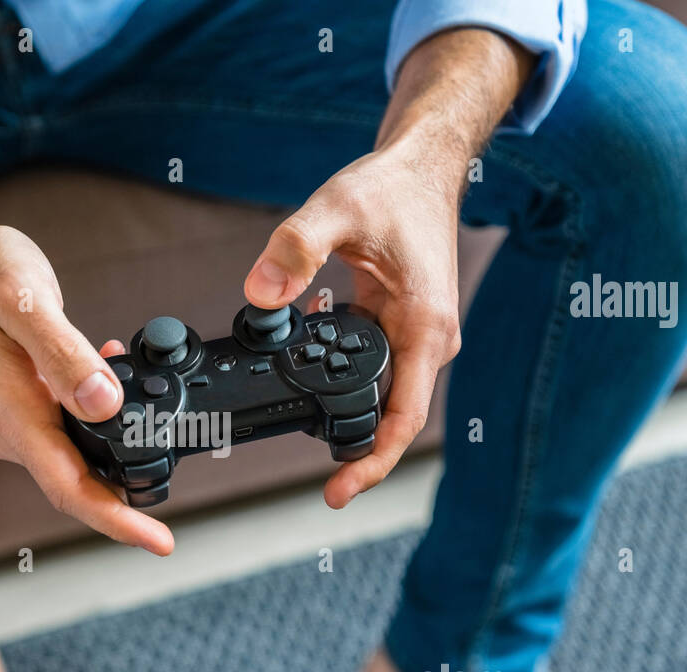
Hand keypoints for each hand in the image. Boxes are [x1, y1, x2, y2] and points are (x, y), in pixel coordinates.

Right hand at [0, 223, 173, 554]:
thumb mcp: (22, 298)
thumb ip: (63, 353)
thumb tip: (105, 403)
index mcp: (7, 409)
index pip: (67, 485)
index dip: (116, 520)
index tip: (159, 541)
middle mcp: (4, 428)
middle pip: (74, 482)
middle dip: (126, 492)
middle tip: (172, 483)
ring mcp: (7, 423)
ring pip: (72, 456)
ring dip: (113, 446)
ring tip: (153, 412)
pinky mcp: (14, 411)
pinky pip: (63, 431)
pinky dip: (97, 418)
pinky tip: (113, 381)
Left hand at [244, 143, 462, 507]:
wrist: (424, 165)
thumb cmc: (394, 187)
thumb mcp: (337, 208)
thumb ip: (295, 249)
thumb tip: (259, 295)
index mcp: (424, 327)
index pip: (402, 418)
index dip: (372, 462)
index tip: (340, 492)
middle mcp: (427, 340)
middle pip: (389, 416)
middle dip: (349, 444)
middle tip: (311, 470)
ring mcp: (415, 336)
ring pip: (376, 392)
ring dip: (336, 403)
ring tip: (293, 405)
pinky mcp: (398, 326)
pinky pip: (366, 365)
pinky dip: (332, 368)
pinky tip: (301, 351)